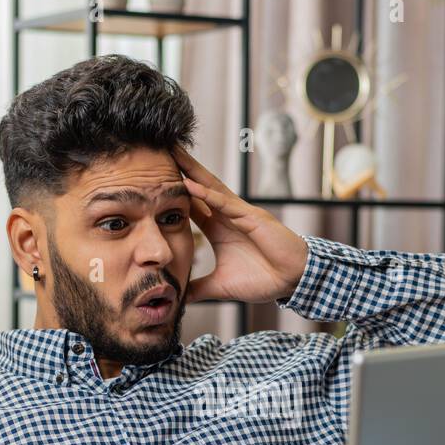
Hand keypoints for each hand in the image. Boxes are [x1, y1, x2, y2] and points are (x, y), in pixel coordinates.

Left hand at [173, 143, 309, 304]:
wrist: (292, 281)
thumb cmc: (264, 279)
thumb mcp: (221, 286)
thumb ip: (199, 287)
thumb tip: (179, 296)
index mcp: (219, 228)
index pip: (191, 204)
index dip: (174, 190)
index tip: (152, 178)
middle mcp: (227, 216)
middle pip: (199, 186)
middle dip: (180, 168)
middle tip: (160, 149)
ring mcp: (240, 214)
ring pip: (211, 187)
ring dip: (191, 170)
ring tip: (172, 153)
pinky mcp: (252, 218)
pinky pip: (226, 204)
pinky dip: (207, 194)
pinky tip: (190, 184)